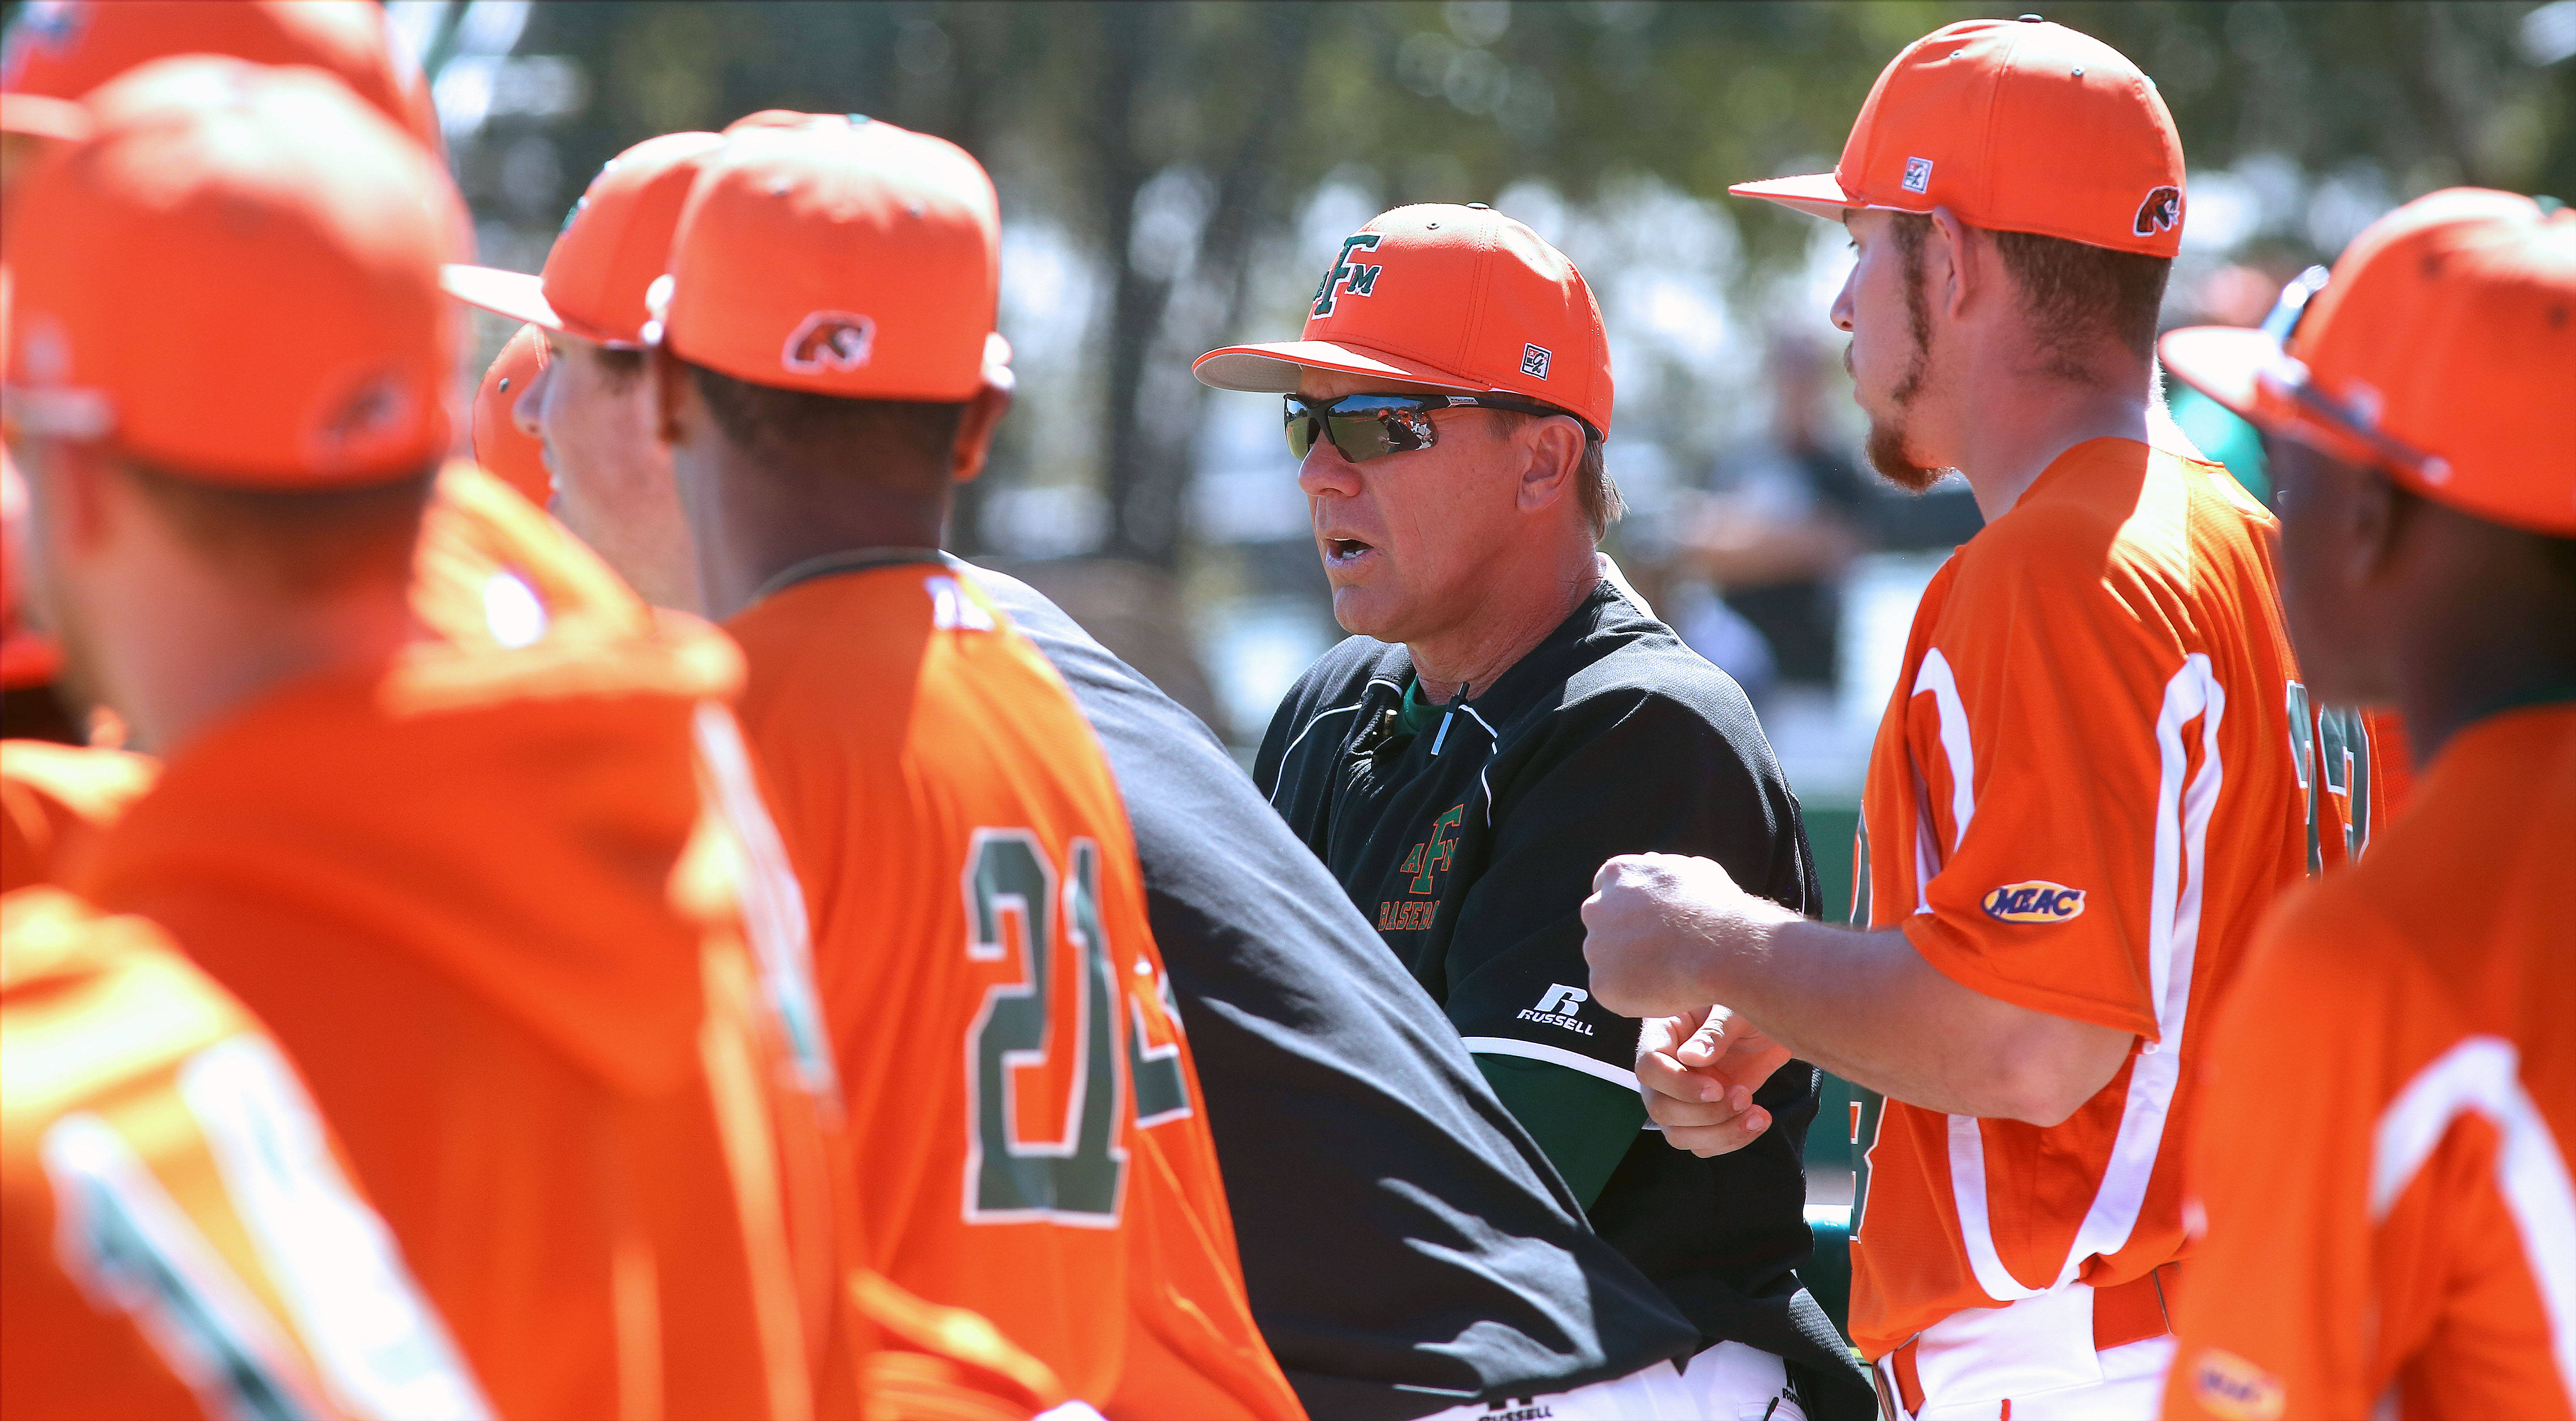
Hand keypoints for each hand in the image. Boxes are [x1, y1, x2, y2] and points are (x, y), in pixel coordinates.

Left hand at [1580, 852, 1787, 1017]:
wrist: (1718, 950)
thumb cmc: (1716, 909)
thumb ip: (1667, 868)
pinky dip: (1633, 995)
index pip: (1606, 887)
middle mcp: (1596, 908)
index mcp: (1618, 874)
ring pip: (1606, 960)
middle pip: (1601, 924)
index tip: (1643, 920)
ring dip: (1627, 966)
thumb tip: (1653, 862)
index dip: (1626, 905)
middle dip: (1622, 935)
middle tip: (1656, 950)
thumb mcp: (1697, 871)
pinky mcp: (1601, 983)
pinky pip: (1613, 992)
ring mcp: (1595, 947)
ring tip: (1666, 972)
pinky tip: (1662, 991)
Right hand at [1636, 1007, 1793, 1156]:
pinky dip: (1730, 1140)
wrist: (1773, 1025)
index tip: (1716, 1088)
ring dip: (1719, 1133)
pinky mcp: (1703, 1115)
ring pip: (1678, 1134)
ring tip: (1757, 1115)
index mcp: (1663, 1034)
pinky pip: (1703, 1144)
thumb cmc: (1749, 1006)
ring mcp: (1681, 1096)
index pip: (1649, 1068)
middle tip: (1743, 1096)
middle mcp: (1665, 1069)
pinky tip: (1758, 1121)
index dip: (1678, 1085)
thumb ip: (1715, 1030)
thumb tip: (1690, 1058)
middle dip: (1704, 1113)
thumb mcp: (1737, 1009)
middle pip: (1660, 1108)